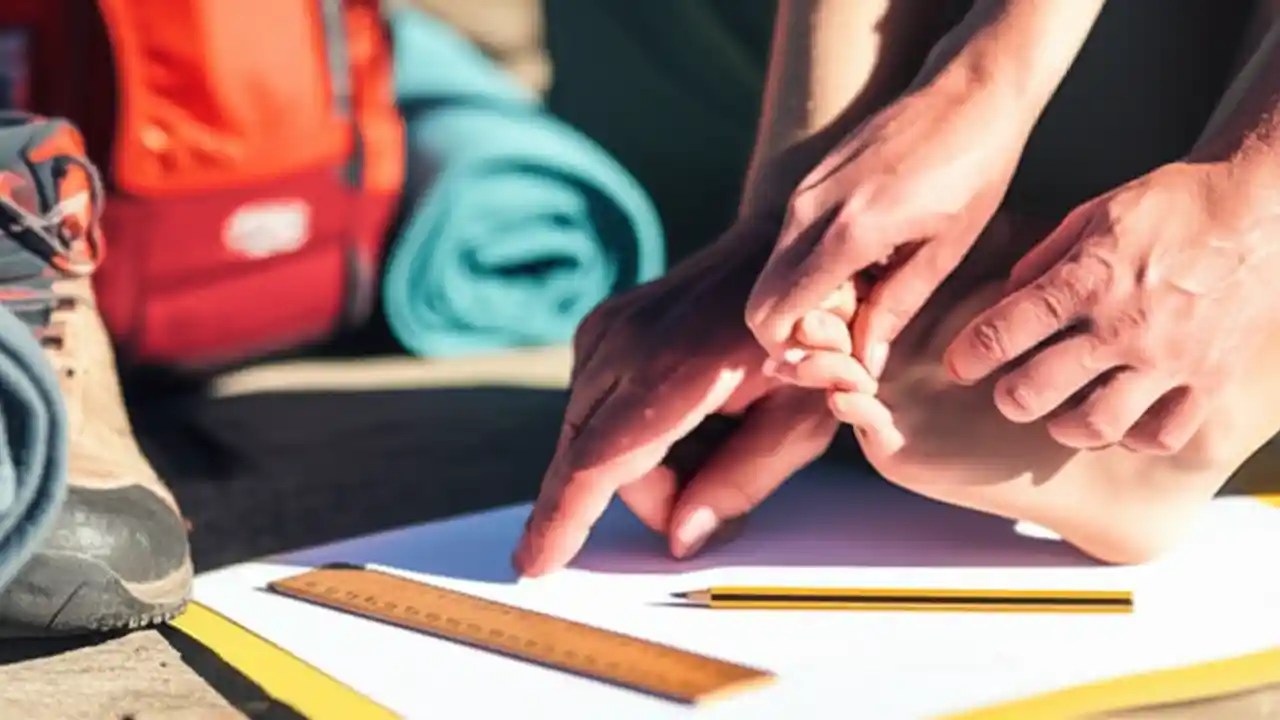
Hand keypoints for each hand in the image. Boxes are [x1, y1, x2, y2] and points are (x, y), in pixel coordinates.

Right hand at [511, 220, 877, 577]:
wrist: (782, 251)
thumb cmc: (809, 340)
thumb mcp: (802, 418)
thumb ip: (742, 481)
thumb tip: (681, 537)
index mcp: (675, 370)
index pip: (599, 461)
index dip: (563, 518)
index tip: (531, 563)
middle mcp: (624, 344)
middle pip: (593, 463)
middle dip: (646, 496)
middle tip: (711, 496)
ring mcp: (604, 330)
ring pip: (590, 440)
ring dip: (641, 463)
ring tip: (715, 434)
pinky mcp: (598, 329)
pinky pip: (594, 411)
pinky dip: (633, 432)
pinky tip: (688, 413)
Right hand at [744, 76, 1031, 374]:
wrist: (970, 92)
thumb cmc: (971, 173)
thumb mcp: (944, 252)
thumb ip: (895, 309)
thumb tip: (865, 366)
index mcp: (846, 233)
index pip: (774, 315)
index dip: (803, 353)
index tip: (853, 357)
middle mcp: (808, 211)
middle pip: (763, 303)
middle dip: (800, 336)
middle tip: (860, 336)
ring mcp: (803, 193)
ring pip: (775, 277)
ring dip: (811, 304)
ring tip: (873, 296)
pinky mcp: (809, 183)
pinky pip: (791, 247)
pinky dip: (816, 274)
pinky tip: (868, 266)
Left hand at [945, 162, 1279, 452]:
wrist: (1260, 206)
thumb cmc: (1173, 204)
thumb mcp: (1095, 213)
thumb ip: (1044, 259)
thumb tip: (1005, 297)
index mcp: (1088, 279)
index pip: (1005, 331)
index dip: (969, 354)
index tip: (958, 365)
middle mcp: (1124, 326)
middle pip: (1037, 390)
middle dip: (1009, 397)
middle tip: (1008, 392)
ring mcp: (1169, 358)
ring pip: (1097, 425)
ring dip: (1064, 427)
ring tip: (1059, 414)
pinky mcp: (1209, 379)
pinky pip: (1162, 435)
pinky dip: (1133, 436)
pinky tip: (1121, 420)